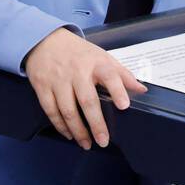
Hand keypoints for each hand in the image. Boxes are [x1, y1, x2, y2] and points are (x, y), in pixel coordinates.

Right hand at [22, 28, 147, 149]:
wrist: (45, 41)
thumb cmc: (78, 53)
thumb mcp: (102, 57)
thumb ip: (122, 74)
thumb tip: (142, 90)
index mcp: (95, 63)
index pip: (109, 75)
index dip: (118, 90)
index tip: (124, 106)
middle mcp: (77, 72)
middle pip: (87, 100)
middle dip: (96, 123)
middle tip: (103, 140)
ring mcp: (58, 80)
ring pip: (68, 110)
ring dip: (78, 130)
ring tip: (87, 144)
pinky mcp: (43, 87)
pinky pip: (51, 111)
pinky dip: (60, 126)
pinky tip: (69, 134)